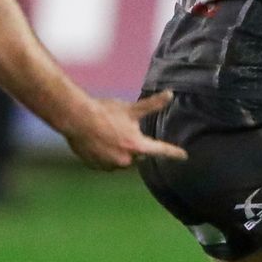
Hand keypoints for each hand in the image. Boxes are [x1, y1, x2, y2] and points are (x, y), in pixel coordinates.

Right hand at [61, 91, 188, 170]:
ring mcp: (110, 166)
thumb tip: (170, 94)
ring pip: (120, 158)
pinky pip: (105, 162)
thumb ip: (152, 105)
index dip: (173, 152)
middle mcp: (126, 160)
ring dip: (117, 149)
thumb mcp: (131, 108)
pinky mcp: (96, 167)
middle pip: (136, 153)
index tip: (184, 156)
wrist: (76, 118)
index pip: (160, 150)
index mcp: (137, 146)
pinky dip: (104, 154)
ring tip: (105, 133)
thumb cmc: (105, 111)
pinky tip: (97, 141)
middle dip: (132, 144)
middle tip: (120, 129)